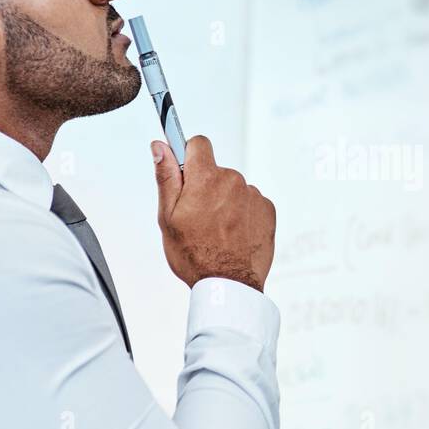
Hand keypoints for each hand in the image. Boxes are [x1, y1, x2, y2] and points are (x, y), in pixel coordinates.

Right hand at [152, 136, 275, 292]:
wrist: (229, 284)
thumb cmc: (195, 255)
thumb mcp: (168, 216)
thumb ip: (166, 177)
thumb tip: (160, 147)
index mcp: (205, 178)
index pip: (198, 144)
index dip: (189, 156)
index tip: (185, 172)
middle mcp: (232, 180)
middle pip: (215, 171)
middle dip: (205, 187)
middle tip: (197, 217)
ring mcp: (252, 195)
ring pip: (233, 189)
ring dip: (225, 202)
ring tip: (216, 231)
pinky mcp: (267, 209)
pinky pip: (250, 203)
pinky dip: (242, 214)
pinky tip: (233, 234)